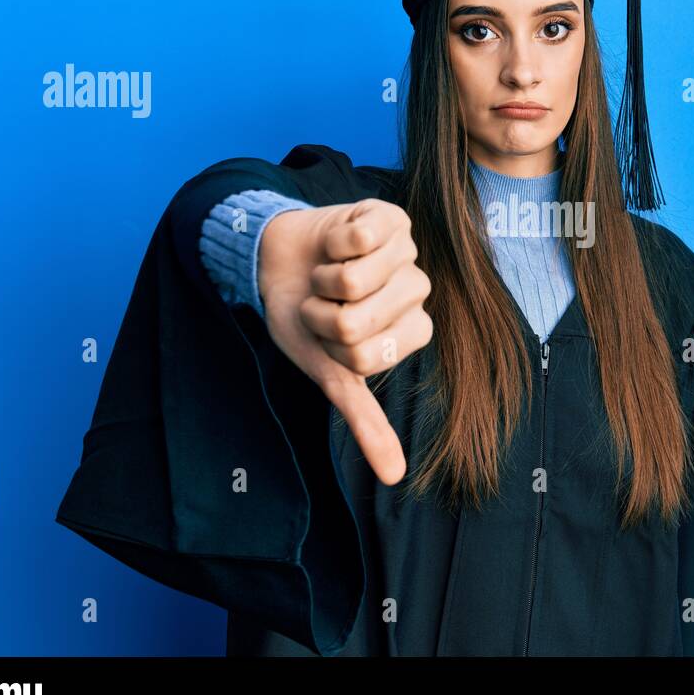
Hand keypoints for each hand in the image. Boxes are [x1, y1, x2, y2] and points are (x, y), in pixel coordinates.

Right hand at [257, 199, 431, 484]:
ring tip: (326, 273)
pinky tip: (333, 242)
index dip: (332, 348)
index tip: (330, 336)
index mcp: (413, 332)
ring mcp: (407, 252)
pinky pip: (358, 240)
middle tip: (324, 302)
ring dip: (322, 280)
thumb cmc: (304, 315)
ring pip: (353, 281)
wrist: (276, 259)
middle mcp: (417, 291)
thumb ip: (365, 419)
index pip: (367, 358)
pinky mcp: (390, 216)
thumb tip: (394, 477)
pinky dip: (330, 244)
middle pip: (357, 323)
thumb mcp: (330, 370)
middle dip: (321, 316)